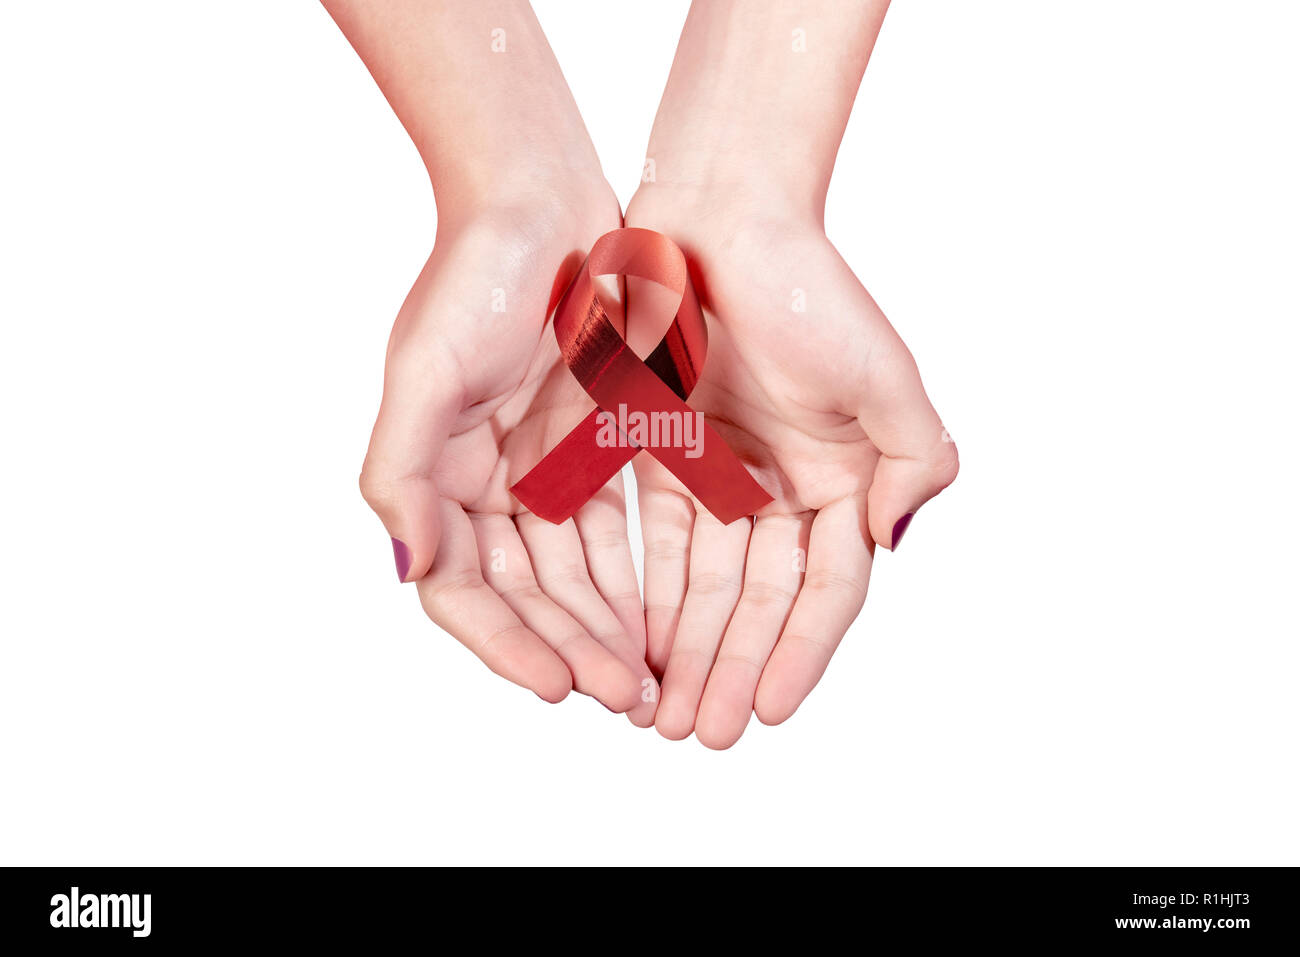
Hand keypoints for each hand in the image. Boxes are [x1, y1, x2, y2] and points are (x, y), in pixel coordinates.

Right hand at [361, 189, 657, 722]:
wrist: (542, 201)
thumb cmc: (474, 276)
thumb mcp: (424, 373)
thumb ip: (404, 474)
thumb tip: (411, 567)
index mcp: (433, 477)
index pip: (464, 590)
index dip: (506, 645)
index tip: (559, 686)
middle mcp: (482, 484)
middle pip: (524, 595)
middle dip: (568, 648)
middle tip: (623, 697)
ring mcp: (538, 468)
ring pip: (572, 575)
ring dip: (603, 627)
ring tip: (645, 679)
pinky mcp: (593, 446)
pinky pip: (613, 532)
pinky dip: (632, 577)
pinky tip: (661, 617)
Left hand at [624, 185, 957, 746]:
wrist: (719, 214)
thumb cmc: (808, 287)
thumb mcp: (884, 375)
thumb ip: (914, 461)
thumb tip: (895, 543)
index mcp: (847, 479)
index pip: (825, 591)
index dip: (799, 653)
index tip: (769, 712)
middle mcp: (788, 488)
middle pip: (758, 602)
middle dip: (733, 668)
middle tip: (704, 734)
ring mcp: (725, 475)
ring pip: (704, 584)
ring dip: (687, 648)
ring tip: (663, 713)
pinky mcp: (663, 456)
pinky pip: (652, 541)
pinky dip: (644, 592)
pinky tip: (629, 643)